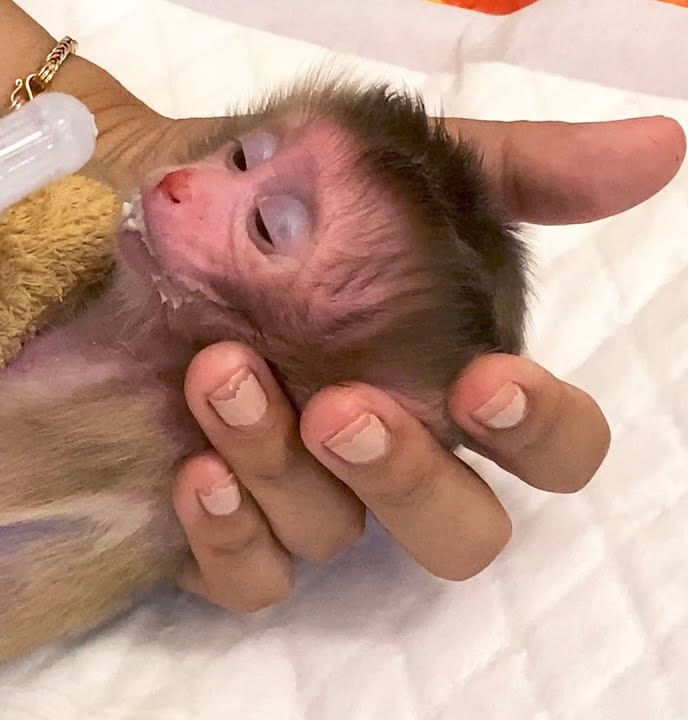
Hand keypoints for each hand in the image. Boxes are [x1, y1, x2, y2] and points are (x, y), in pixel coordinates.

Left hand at [169, 115, 685, 610]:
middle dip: (408, 478)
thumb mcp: (393, 167)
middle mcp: (385, 455)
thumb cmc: (272, 199)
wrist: (130, 211)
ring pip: (334, 537)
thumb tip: (658, 147)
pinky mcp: (218, 529)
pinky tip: (193, 472)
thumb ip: (517, 170)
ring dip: (281, 467)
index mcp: (447, 382)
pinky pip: (249, 579)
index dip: (539, 431)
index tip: (485, 378)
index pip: (548, 450)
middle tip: (342, 408)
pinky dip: (229, 538)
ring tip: (218, 375)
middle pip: (459, 531)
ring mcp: (301, 498)